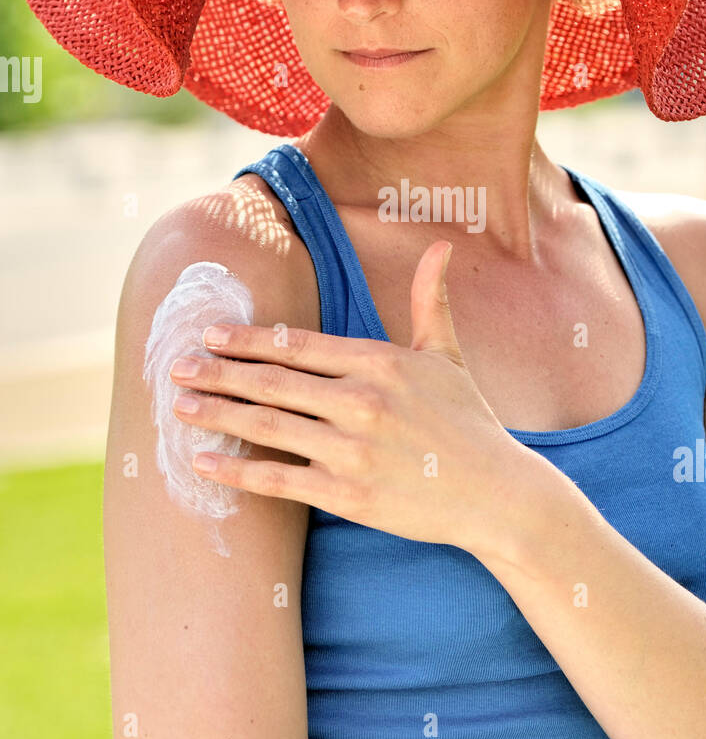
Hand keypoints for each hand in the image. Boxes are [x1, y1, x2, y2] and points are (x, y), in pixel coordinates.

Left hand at [169, 240, 525, 554]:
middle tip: (176, 368)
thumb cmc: (468, 421)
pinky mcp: (347, 493)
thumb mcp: (446, 355)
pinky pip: (277, 478)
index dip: (248, 339)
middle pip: (271, 381)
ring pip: (266, 425)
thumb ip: (430, 300)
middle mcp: (362, 400)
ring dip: (215, 414)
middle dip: (217, 373)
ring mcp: (352, 448)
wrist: (495, 493)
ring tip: (179, 407)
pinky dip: (235, 470)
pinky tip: (203, 461)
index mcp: (380, 361)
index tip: (210, 335)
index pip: (298, 344)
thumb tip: (441, 245)